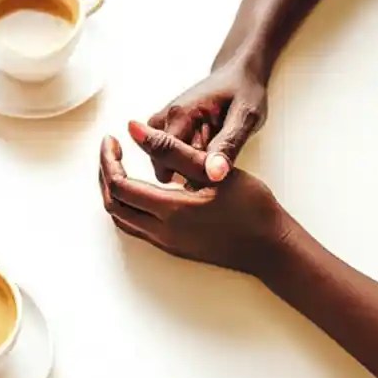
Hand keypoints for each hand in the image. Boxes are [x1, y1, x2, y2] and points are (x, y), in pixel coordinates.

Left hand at [98, 121, 295, 276]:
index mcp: (170, 211)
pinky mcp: (174, 247)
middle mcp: (162, 232)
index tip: (112, 139)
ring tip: (121, 164)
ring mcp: (167, 243)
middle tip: (112, 149)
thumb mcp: (212, 170)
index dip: (108, 160)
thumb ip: (171, 148)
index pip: (118, 185)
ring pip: (122, 218)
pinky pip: (136, 226)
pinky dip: (128, 204)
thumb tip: (133, 129)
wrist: (272, 248)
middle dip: (106, 174)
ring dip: (114, 191)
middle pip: (112, 204)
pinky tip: (141, 187)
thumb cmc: (252, 208)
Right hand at [148, 64, 266, 183]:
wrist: (238, 75)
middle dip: (191, 172)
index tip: (220, 168)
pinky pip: (172, 162)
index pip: (169, 163)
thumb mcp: (246, 116)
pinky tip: (208, 149)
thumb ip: (228, 145)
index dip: (195, 174)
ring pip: (167, 168)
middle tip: (220, 156)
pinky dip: (189, 162)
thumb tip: (214, 174)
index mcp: (177, 115)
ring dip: (191, 167)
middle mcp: (160, 121)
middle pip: (164, 169)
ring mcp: (159, 127)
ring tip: (215, 149)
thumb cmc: (244, 91)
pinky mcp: (164, 133)